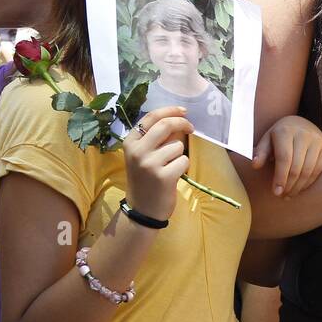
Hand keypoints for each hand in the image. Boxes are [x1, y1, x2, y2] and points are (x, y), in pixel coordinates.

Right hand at [121, 106, 192, 221]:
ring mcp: (149, 164)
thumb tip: (178, 119)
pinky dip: (183, 167)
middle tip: (190, 128)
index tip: (183, 111)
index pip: (151, 117)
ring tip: (170, 167)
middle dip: (182, 123)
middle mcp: (137, 151)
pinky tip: (173, 176)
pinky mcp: (163, 176)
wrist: (142, 210)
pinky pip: (183, 161)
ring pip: (177, 145)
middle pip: (165, 125)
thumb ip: (155, 138)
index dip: (169, 110)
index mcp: (130, 142)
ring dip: (179, 154)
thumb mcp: (142, 156)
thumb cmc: (145, 179)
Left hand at [253, 115, 321, 198]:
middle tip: (282, 196)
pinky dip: (308, 182)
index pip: (284, 158)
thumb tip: (255, 165)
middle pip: (297, 167)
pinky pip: (318, 170)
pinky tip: (300, 188)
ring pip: (309, 170)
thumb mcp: (267, 140)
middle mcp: (303, 134)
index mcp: (286, 131)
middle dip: (289, 185)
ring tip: (289, 194)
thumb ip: (261, 152)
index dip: (280, 177)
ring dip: (299, 187)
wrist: (301, 124)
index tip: (276, 192)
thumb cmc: (279, 136)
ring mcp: (317, 140)